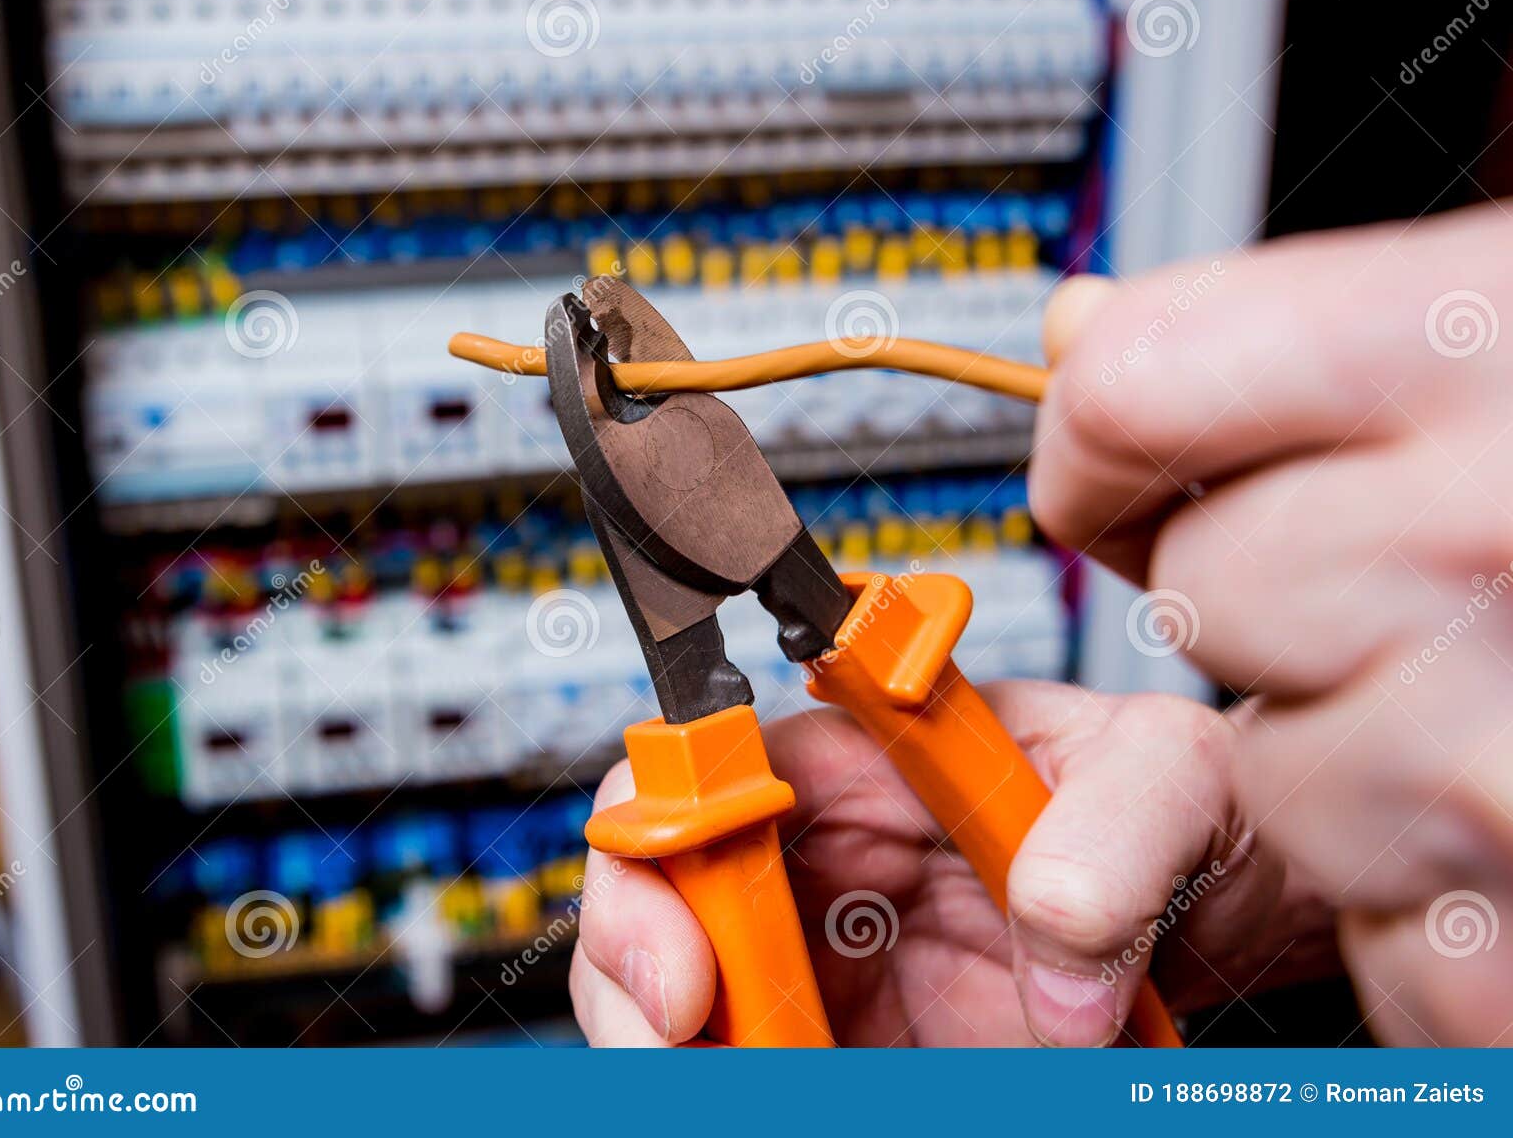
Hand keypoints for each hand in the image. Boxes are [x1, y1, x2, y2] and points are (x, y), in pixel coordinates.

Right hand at [570, 681, 1298, 1046]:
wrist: (1216, 916)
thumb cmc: (1173, 810)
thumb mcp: (1175, 776)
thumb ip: (1116, 832)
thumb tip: (1050, 934)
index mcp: (860, 762)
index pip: (707, 773)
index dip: (663, 843)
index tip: (692, 956)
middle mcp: (818, 859)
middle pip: (657, 897)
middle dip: (638, 980)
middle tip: (689, 1050)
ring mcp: (826, 962)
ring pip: (688, 1008)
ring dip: (698, 1055)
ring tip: (784, 1081)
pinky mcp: (854, 1044)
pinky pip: (763, 1062)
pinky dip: (759, 1082)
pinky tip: (809, 1092)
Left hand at [1031, 203, 1512, 1044]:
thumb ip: (1300, 330)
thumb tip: (1083, 330)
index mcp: (1491, 343)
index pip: (1131, 386)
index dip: (1103, 437)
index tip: (1122, 467)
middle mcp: (1498, 538)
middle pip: (1205, 590)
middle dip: (1270, 602)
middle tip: (1412, 586)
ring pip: (1274, 772)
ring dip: (1356, 758)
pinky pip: (1383, 920)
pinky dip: (1434, 897)